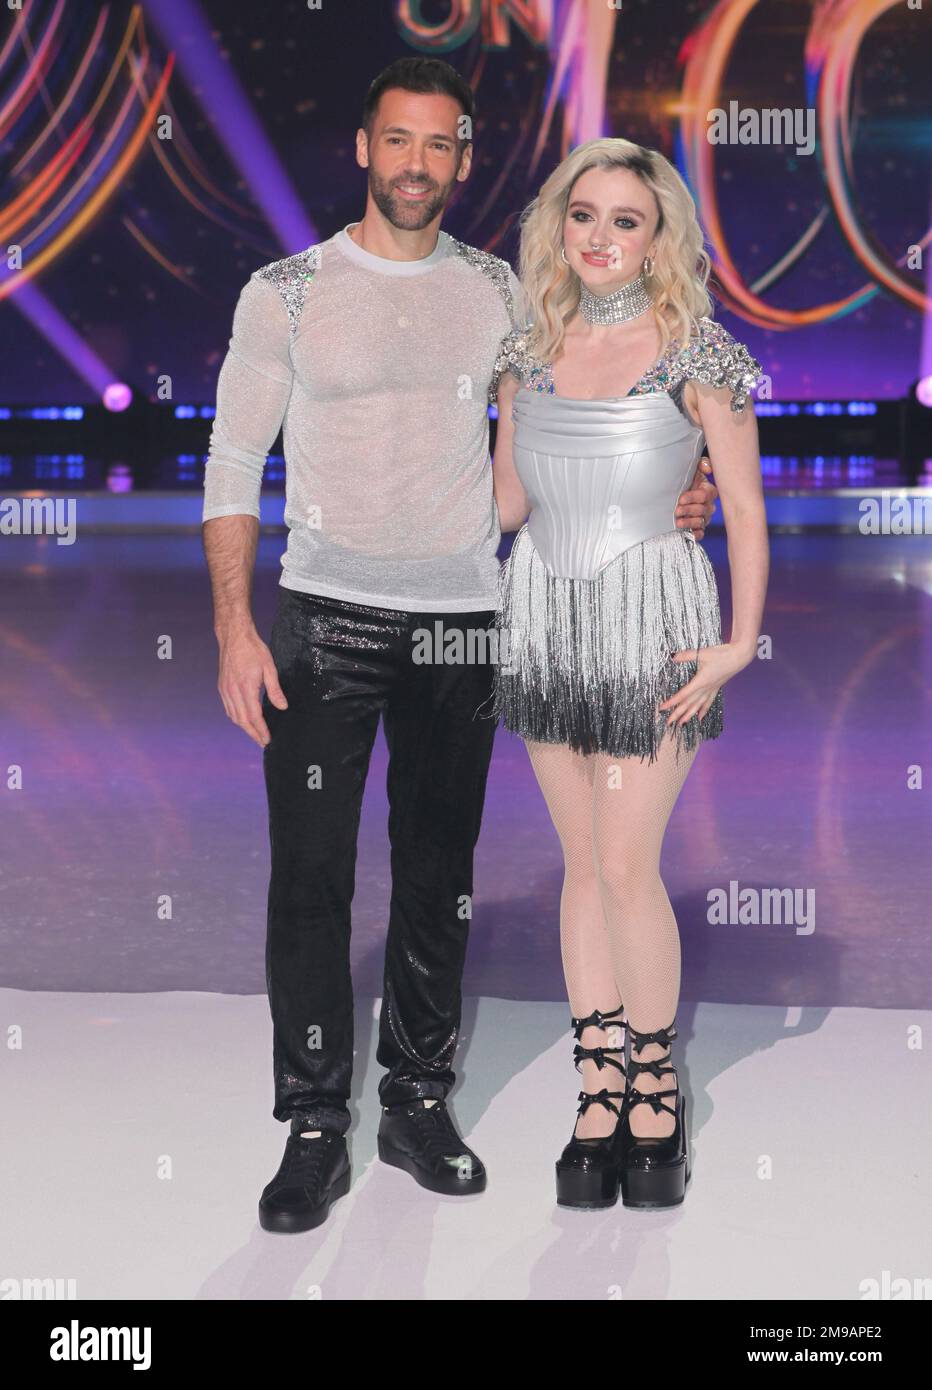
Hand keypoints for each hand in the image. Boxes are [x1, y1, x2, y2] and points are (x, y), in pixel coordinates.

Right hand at [217, 624, 287, 747]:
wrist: (234, 637)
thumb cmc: (253, 649)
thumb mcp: (269, 668)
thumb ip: (275, 690)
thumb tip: (282, 707)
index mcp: (246, 688)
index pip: (254, 716)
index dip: (261, 730)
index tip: (267, 740)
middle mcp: (232, 691)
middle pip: (242, 720)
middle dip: (253, 734)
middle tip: (263, 742)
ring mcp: (225, 690)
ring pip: (233, 716)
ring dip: (244, 728)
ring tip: (255, 734)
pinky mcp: (222, 687)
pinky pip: (228, 708)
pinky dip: (236, 718)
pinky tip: (243, 720)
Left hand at [659, 642, 751, 726]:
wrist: (739, 656)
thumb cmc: (721, 654)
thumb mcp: (702, 653)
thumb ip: (686, 656)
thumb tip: (673, 656)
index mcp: (701, 681)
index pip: (683, 695)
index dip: (672, 702)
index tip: (662, 708)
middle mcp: (706, 688)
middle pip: (689, 704)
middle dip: (678, 714)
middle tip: (668, 722)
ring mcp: (712, 689)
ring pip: (698, 706)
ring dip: (689, 715)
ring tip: (681, 723)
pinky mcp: (716, 688)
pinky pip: (708, 702)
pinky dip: (703, 710)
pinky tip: (699, 717)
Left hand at [674, 454, 717, 540]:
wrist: (675, 492)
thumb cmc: (685, 480)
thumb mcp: (693, 469)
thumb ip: (701, 464)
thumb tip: (708, 469)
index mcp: (708, 491)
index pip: (704, 495)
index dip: (693, 497)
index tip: (681, 498)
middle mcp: (708, 505)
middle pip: (702, 509)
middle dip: (689, 510)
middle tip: (677, 510)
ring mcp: (704, 518)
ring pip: (700, 522)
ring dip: (689, 522)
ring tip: (678, 522)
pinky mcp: (699, 528)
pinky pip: (700, 533)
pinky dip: (695, 534)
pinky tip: (687, 533)